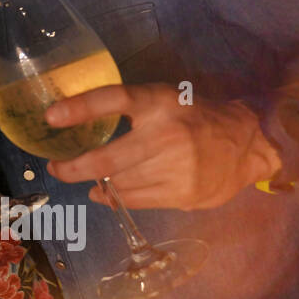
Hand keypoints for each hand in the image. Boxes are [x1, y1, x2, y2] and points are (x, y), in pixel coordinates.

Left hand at [42, 83, 281, 209]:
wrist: (248, 145)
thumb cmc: (194, 117)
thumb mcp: (164, 99)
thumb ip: (130, 109)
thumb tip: (78, 123)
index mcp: (159, 102)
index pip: (113, 99)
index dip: (79, 108)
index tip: (50, 117)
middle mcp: (166, 134)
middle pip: (105, 158)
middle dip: (71, 167)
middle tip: (55, 166)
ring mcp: (175, 167)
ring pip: (116, 183)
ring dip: (94, 182)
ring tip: (85, 177)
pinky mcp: (181, 193)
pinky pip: (133, 200)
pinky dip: (112, 197)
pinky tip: (104, 192)